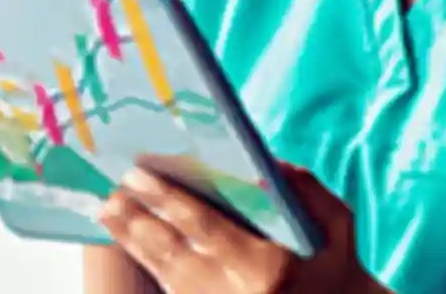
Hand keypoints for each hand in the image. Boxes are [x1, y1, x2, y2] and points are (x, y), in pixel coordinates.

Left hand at [98, 159, 380, 293]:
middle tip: (110, 189)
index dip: (167, 199)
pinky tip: (132, 241)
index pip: (204, 226)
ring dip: (133, 241)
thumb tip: (266, 164)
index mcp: (267, 268)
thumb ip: (306, 190)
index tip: (139, 175)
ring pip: (165, 272)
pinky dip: (149, 263)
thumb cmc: (336, 268)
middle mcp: (235, 293)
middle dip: (137, 219)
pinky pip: (174, 289)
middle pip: (172, 250)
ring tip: (108, 211)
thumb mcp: (338, 224)